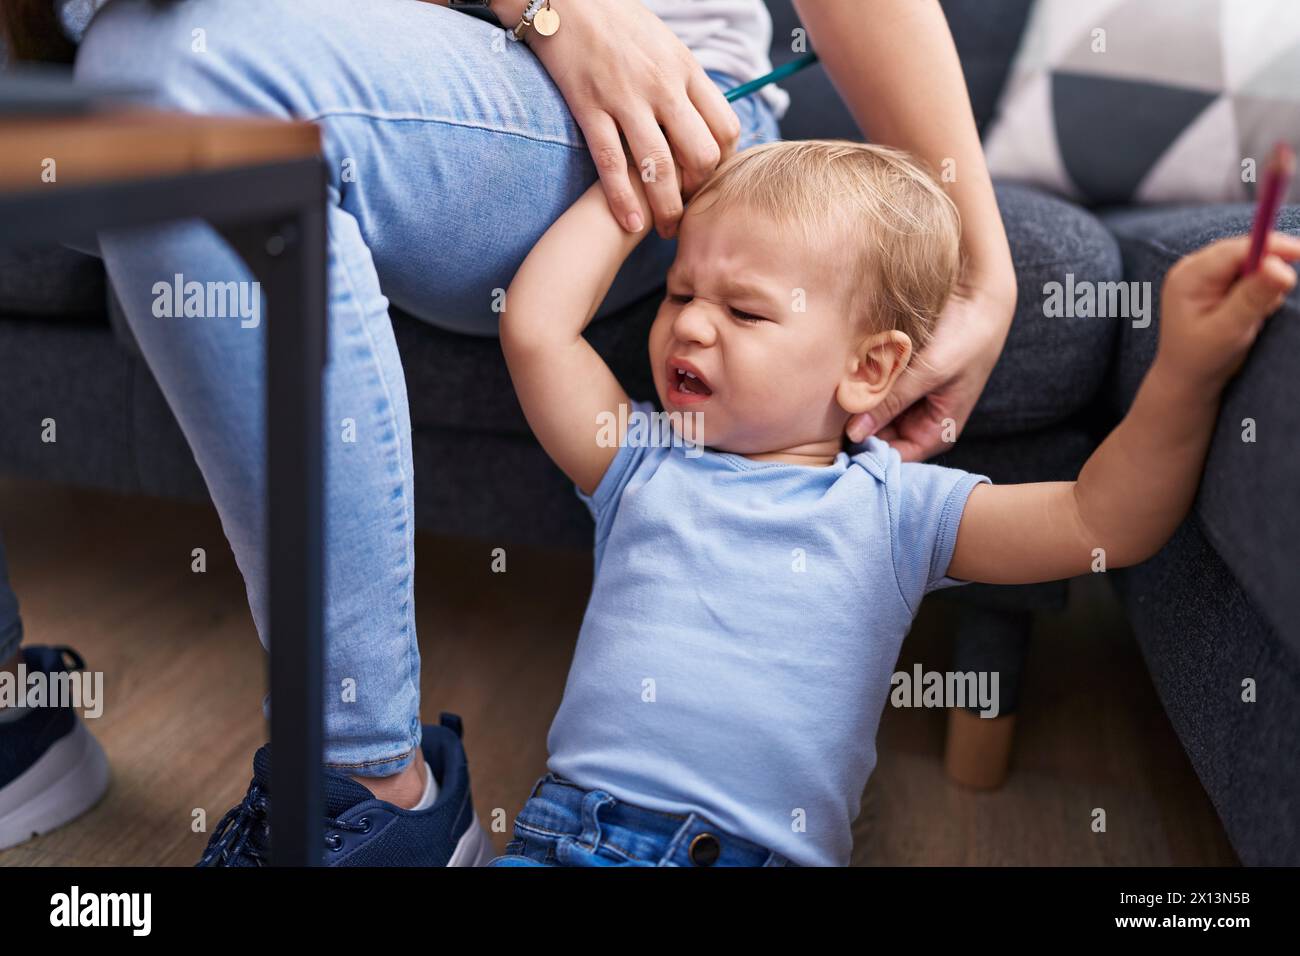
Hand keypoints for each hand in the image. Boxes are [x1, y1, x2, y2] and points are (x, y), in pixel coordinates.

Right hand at [524, 0, 740, 238]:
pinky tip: (630, 223)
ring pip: (660, 167)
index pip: (726, 127)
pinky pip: (612, 163)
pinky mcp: (589, 107)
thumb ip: (683, 82)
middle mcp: (663, 85)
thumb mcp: (665, 44)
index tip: (708, 180)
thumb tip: (700, 118)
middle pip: (701, 153)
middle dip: (698, 190)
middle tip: (688, 208)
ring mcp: (626, 98)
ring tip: (665, 230)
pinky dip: (623, 199)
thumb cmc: (616, 21)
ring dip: (666, 208)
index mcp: (686, 68)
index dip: (723, 163)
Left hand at [845, 279, 1016, 460]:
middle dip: (859, 425)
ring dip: (860, 403)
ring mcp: (911, 401)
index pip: (893, 459)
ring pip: (875, 413)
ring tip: (843, 390)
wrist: (980, 297)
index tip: (839, 441)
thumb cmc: (967, 338)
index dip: (867, 454)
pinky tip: (852, 375)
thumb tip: (854, 434)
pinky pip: (877, 391)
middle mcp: (922, 422)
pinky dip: (866, 385)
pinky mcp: (902, 380)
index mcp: (936, 433)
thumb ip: (890, 403)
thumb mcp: (928, 374)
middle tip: (836, 411)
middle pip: (880, 438)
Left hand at [1154, 232, 1299, 388]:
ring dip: (1263, 286)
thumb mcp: (1228, 330)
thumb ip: (1252, 298)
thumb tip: (1279, 266)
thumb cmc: (1201, 358)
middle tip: (1271, 303)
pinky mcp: (1220, 282)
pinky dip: (1260, 292)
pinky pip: (1251, 275)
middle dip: (1268, 269)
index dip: (1269, 247)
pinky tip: (1249, 316)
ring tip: (1250, 319)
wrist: (1187, 377)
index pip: (1235, 250)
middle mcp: (1195, 268)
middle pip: (1245, 251)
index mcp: (1189, 277)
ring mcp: (1207, 274)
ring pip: (1252, 263)